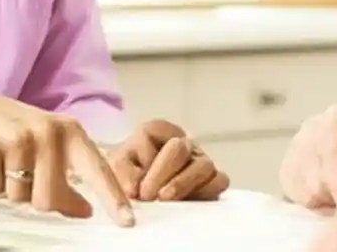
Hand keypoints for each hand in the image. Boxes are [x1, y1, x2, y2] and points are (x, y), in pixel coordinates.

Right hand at [0, 88, 133, 225]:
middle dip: (34, 198)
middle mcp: (48, 131)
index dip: (112, 197)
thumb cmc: (6, 130)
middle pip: (50, 198)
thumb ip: (68, 176)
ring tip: (2, 162)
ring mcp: (18, 137)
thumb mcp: (44, 148)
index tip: (126, 220)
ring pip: (20, 197)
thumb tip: (86, 209)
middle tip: (21, 174)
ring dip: (8, 188)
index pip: (96, 169)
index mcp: (68, 131)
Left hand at [106, 119, 229, 200]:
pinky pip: (219, 181)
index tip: (136, 187)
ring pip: (203, 165)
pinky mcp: (211, 180)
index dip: (146, 158)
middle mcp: (182, 142)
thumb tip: (134, 190)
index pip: (154, 132)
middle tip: (148, 195)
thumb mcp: (117, 169)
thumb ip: (123, 173)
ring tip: (164, 199)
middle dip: (162, 172)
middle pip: (180, 148)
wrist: (136, 192)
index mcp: (157, 131)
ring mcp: (199, 160)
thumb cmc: (127, 175)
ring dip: (183, 184)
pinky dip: (205, 192)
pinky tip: (186, 204)